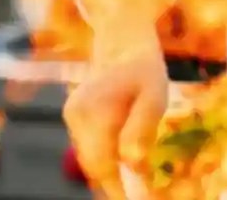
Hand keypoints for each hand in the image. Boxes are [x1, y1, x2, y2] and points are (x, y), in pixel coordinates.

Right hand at [63, 27, 168, 198]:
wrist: (122, 42)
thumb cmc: (144, 69)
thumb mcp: (154, 95)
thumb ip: (142, 127)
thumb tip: (132, 162)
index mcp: (93, 110)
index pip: (102, 164)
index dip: (118, 189)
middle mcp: (76, 115)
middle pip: (94, 165)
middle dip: (116, 183)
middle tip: (141, 192)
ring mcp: (72, 116)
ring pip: (91, 157)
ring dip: (112, 169)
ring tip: (138, 172)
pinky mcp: (74, 117)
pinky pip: (90, 146)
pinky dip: (107, 155)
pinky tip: (125, 150)